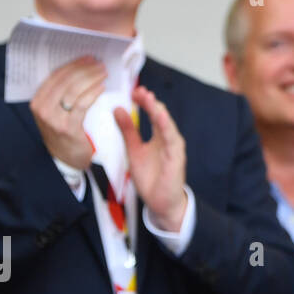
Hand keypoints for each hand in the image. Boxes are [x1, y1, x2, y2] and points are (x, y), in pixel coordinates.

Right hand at [29, 56, 106, 169]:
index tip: (88, 57)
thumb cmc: (64, 129)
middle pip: (65, 81)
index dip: (73, 64)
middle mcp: (42, 109)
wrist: (65, 158)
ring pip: (74, 91)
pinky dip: (93, 93)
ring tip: (104, 72)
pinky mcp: (67, 127)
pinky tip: (102, 87)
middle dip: (85, 69)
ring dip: (91, 78)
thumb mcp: (56, 110)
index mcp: (37, 100)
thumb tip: (80, 66)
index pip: (55, 76)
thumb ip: (61, 91)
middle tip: (100, 63)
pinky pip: (82, 104)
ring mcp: (53, 119)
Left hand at [115, 85, 187, 232]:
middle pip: (160, 116)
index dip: (144, 102)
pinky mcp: (176, 159)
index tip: (133, 91)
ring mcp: (174, 148)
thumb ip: (128, 131)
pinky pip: (172, 142)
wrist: (161, 203)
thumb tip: (118, 109)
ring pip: (167, 126)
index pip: (152, 114)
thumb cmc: (151, 177)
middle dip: (151, 103)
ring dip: (159, 112)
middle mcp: (168, 139)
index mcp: (159, 136)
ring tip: (150, 100)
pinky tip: (161, 118)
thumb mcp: (133, 151)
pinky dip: (167, 129)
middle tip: (140, 91)